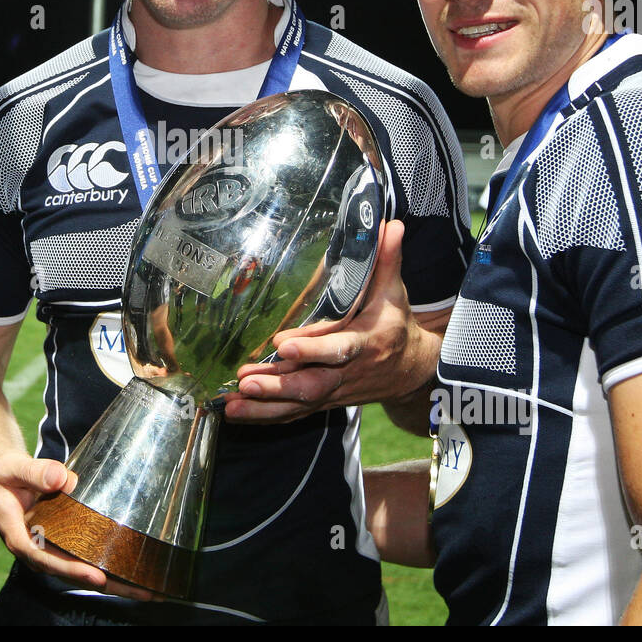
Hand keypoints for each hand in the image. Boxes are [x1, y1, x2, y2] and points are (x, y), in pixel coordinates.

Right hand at [0, 450, 156, 601]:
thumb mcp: (10, 468)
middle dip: (105, 584)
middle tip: (140, 591)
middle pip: (71, 574)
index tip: (96, 576)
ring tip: (148, 590)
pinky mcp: (60, 542)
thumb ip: (34, 471)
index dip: (70, 569)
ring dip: (113, 582)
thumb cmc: (2, 474)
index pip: (45, 559)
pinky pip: (84, 558)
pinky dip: (107, 567)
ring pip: (81, 571)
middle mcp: (36, 549)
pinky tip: (133, 572)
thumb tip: (62, 479)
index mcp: (19, 536)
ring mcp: (49, 548)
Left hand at [225, 220, 432, 422]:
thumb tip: (391, 225)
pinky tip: (235, 413)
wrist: (409, 370)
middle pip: (312, 385)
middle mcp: (348, 373)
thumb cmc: (395, 324)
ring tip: (232, 403)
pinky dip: (265, 417)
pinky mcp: (323, 401)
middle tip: (246, 380)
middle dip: (278, 386)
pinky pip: (293, 414)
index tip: (283, 344)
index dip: (313, 349)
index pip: (339, 349)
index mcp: (366, 343)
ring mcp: (334, 392)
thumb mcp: (395, 292)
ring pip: (298, 404)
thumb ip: (387, 260)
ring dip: (264, 406)